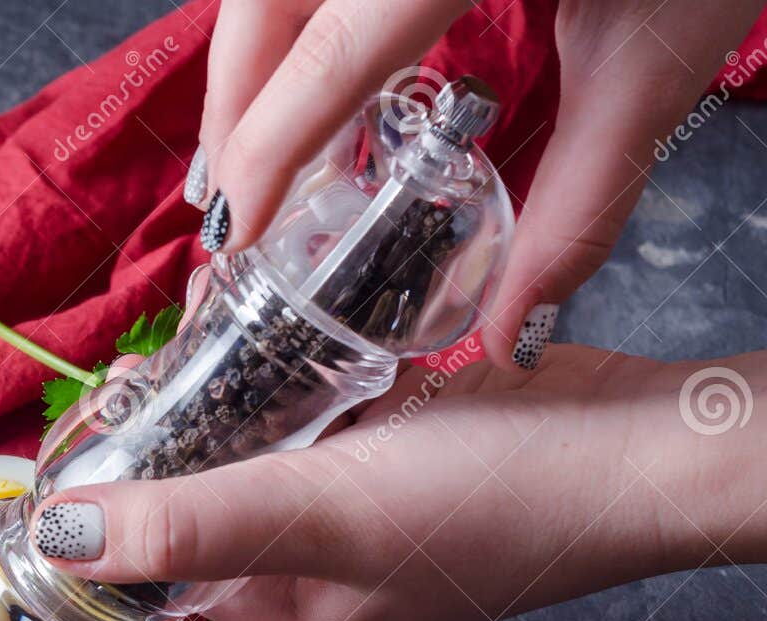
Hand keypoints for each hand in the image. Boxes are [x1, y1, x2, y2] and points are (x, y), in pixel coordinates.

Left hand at [29, 346, 766, 620]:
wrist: (645, 443)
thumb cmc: (493, 499)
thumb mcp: (321, 515)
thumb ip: (190, 523)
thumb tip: (59, 541)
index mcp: (291, 612)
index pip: (165, 571)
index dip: (114, 514)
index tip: (80, 442)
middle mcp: (321, 571)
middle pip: (207, 506)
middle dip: (165, 444)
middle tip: (132, 375)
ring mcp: (367, 510)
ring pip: (262, 453)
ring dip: (223, 402)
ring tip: (182, 342)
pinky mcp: (406, 449)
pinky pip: (321, 414)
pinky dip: (290, 377)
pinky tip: (264, 330)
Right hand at [189, 0, 761, 367]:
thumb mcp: (654, 56)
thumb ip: (581, 194)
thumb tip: (519, 325)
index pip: (325, 59)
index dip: (263, 154)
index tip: (233, 236)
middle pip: (262, 9)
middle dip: (232, 111)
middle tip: (231, 206)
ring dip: (252, 67)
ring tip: (255, 153)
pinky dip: (293, 26)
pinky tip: (310, 77)